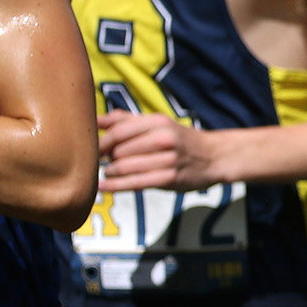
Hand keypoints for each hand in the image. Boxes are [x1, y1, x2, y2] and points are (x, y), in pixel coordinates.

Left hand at [98, 111, 226, 191]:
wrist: (215, 156)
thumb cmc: (180, 140)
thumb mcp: (158, 124)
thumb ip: (127, 121)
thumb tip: (96, 119)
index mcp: (158, 122)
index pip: (119, 131)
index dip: (100, 141)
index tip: (91, 148)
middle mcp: (164, 138)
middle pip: (120, 150)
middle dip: (107, 158)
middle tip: (104, 161)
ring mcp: (168, 159)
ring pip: (126, 167)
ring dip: (110, 172)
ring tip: (108, 172)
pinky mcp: (170, 178)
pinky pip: (136, 183)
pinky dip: (116, 186)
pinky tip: (104, 186)